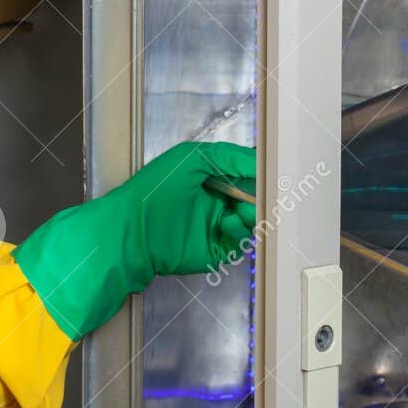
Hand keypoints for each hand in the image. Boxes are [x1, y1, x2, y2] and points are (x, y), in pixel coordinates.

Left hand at [14, 141, 256, 338]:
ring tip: (242, 210)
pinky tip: (228, 224)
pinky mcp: (213, 251)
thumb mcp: (192, 158)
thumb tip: (260, 161)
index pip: (246, 176)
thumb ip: (229, 157)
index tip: (276, 174)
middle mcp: (215, 203)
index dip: (261, 176)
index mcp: (210, 179)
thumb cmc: (153, 189)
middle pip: (253, 201)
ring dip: (252, 215)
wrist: (132, 230)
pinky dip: (240, 233)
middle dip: (263, 197)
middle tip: (269, 194)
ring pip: (251, 223)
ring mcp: (214, 228)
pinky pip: (239, 244)